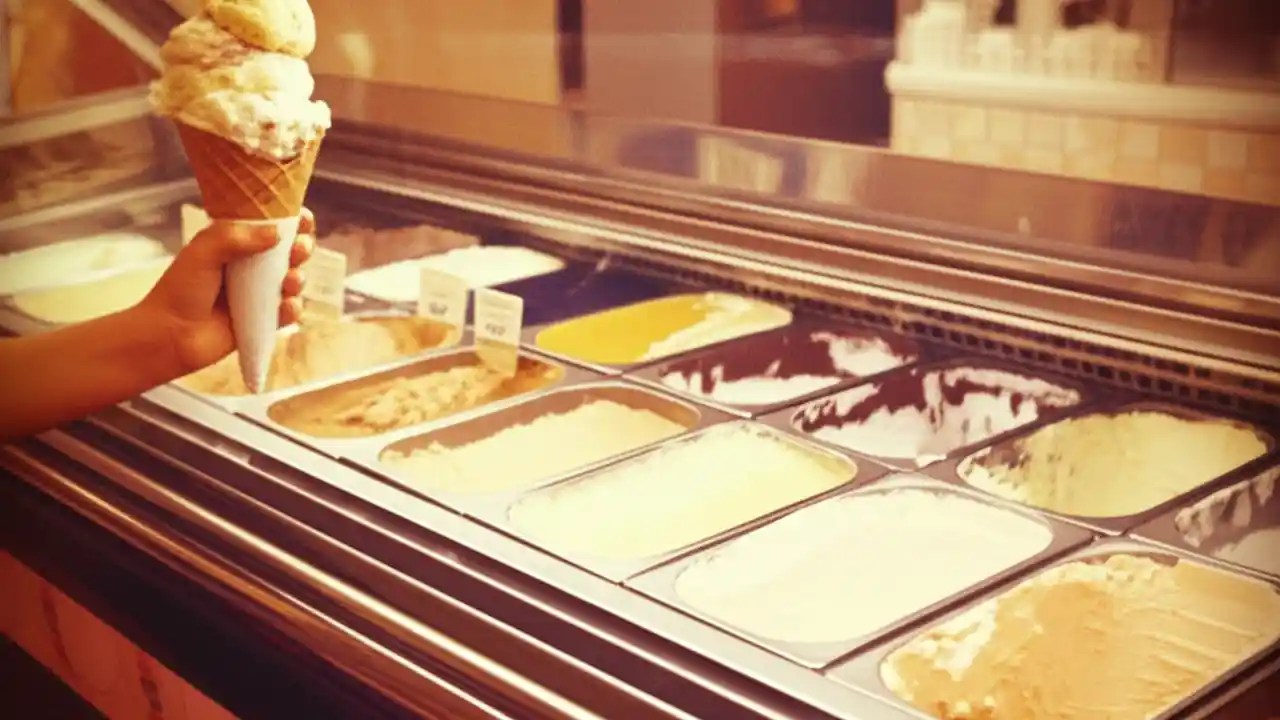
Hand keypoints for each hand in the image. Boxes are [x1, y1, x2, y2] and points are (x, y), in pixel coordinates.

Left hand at [142, 208, 315, 373]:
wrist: (169, 336)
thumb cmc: (180, 290)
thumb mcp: (202, 252)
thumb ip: (235, 237)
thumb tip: (277, 233)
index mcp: (236, 243)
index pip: (271, 225)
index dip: (292, 220)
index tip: (304, 219)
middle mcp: (251, 266)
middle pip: (291, 251)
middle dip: (303, 248)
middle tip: (299, 250)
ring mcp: (259, 294)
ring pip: (295, 280)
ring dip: (300, 278)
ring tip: (289, 282)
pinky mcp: (264, 320)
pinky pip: (290, 312)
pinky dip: (294, 308)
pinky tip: (286, 307)